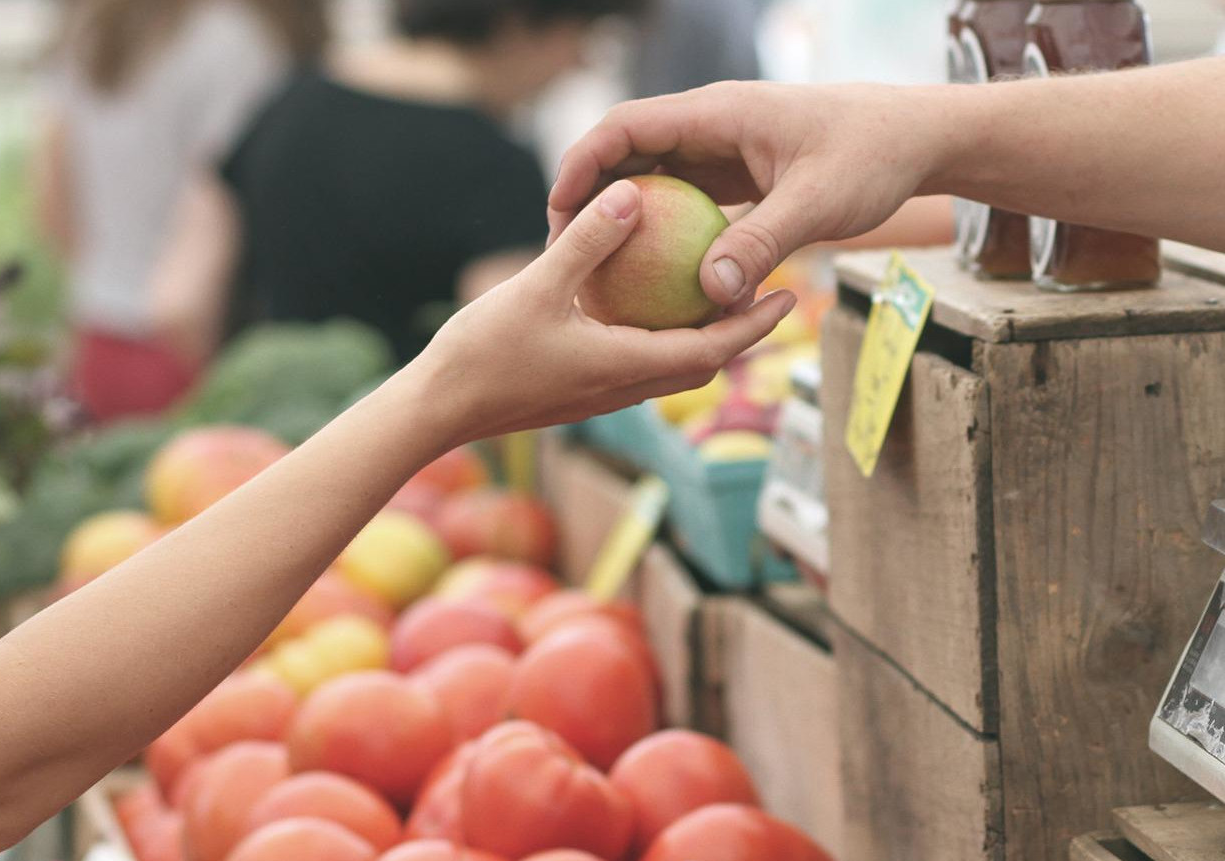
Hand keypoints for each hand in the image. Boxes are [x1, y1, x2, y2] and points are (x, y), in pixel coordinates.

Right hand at [405, 179, 795, 446]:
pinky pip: (637, 362)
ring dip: (702, 336)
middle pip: (702, 362)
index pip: (712, 350)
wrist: (436, 411)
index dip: (754, 325)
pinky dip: (660, 336)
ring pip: (671, 366)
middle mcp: (624, 388)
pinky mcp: (580, 391)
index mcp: (627, 367)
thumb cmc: (482, 354)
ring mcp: (602, 393)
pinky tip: (648, 304)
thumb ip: (587, 242)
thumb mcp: (537, 287)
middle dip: (740, 331)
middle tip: (771, 291)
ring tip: (720, 294)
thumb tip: (632, 195)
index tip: (788, 298)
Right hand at [549, 82, 956, 307]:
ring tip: (599, 270)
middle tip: (565, 251)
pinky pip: (689, 201)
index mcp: (718, 113)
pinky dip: (668, 232)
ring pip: (657, 178)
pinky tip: (657, 279)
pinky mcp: (742, 175)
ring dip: (627, 217)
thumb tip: (710, 293)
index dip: (583, 164)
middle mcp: (713, 126)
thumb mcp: (817, 204)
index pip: (627, 127)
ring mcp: (726, 150)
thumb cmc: (872, 157)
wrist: (916, 139)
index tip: (559, 212)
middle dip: (592, 196)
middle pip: (630, 152)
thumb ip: (762, 243)